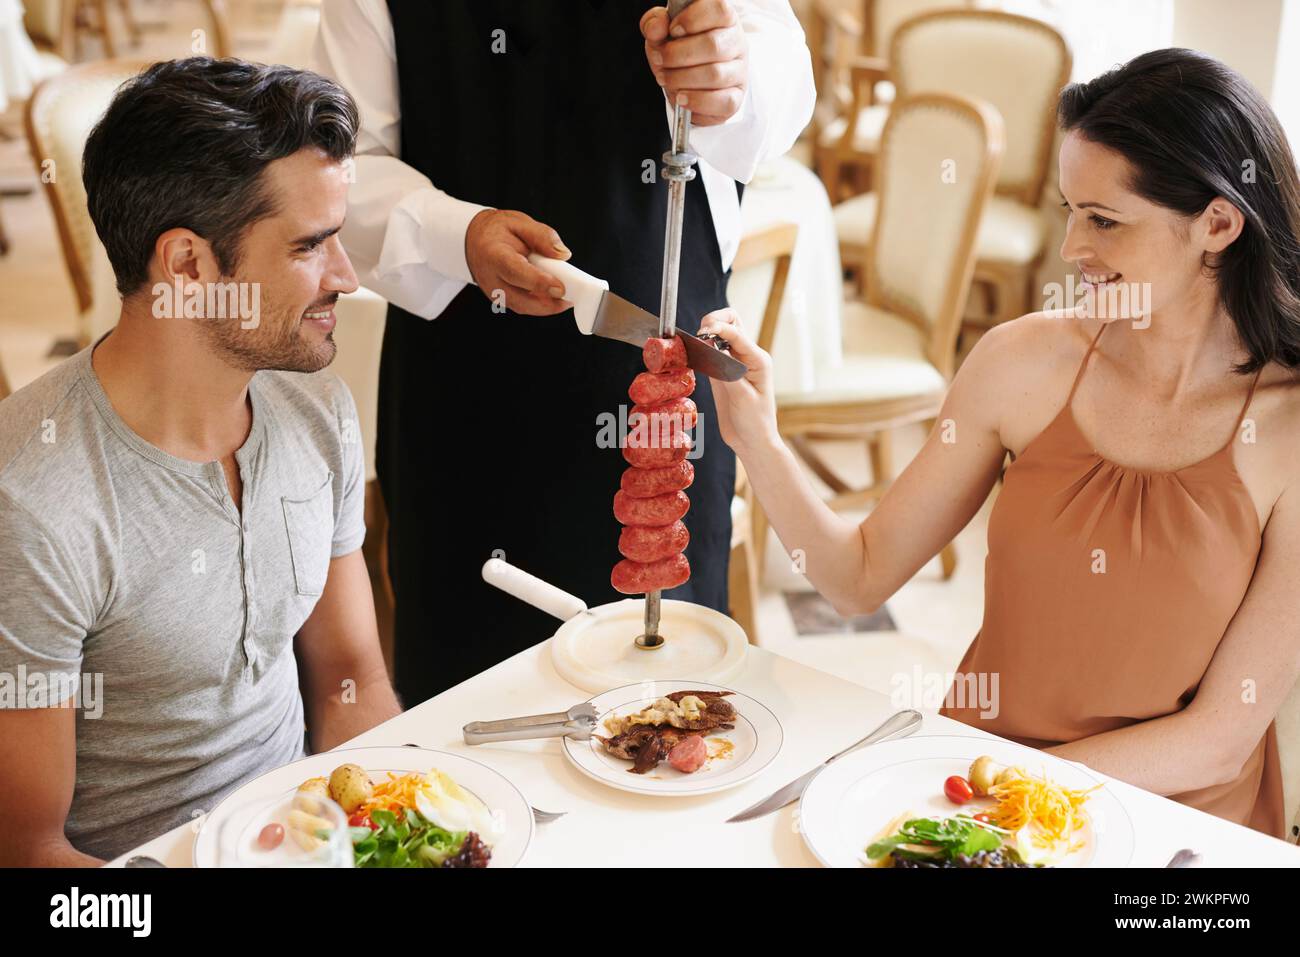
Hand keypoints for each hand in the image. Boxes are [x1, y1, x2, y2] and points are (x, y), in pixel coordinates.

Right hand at [465, 209, 573, 315]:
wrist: (474, 241)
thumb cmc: (498, 231)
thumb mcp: (520, 222)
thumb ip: (542, 236)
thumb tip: (563, 254)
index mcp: (494, 255)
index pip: (516, 272)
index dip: (539, 282)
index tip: (560, 287)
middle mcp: (491, 278)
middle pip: (520, 299)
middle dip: (548, 304)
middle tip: (570, 298)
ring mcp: (494, 292)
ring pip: (523, 307)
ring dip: (547, 307)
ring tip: (566, 297)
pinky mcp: (500, 299)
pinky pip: (523, 307)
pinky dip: (540, 305)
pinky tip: (553, 297)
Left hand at [640, 0, 747, 127]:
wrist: (687, 85)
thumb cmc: (679, 54)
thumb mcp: (663, 34)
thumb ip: (655, 24)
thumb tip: (657, 27)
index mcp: (723, 19)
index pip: (719, 9)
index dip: (693, 19)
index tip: (672, 30)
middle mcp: (736, 42)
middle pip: (713, 45)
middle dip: (678, 55)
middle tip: (661, 60)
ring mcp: (739, 71)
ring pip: (715, 75)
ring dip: (682, 79)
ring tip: (666, 80)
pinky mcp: (736, 97)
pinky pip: (722, 101)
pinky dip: (696, 101)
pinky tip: (681, 98)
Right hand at [698, 308, 777, 451]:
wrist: (752, 442)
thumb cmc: (755, 423)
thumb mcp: (743, 398)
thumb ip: (728, 372)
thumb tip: (714, 348)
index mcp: (758, 360)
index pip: (737, 333)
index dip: (719, 327)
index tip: (702, 332)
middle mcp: (747, 357)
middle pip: (732, 322)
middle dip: (714, 320)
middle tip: (699, 333)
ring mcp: (734, 363)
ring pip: (721, 333)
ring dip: (707, 331)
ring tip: (695, 342)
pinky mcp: (722, 372)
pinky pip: (711, 351)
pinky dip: (702, 347)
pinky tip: (694, 353)